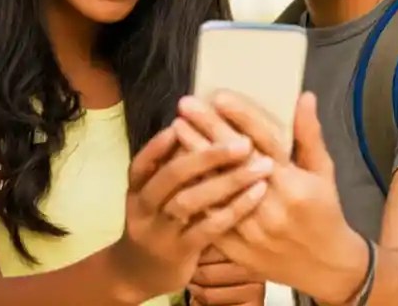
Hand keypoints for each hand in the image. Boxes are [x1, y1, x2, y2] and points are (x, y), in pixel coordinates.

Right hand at [107, 125, 273, 303]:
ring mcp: (160, 232)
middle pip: (170, 176)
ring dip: (227, 180)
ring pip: (190, 201)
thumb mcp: (153, 196)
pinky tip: (256, 194)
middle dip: (206, 156)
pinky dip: (234, 209)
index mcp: (137, 189)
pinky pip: (208, 228)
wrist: (139, 275)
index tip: (182, 122)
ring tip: (260, 165)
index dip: (160, 144)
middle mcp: (144, 208)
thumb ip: (171, 169)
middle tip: (243, 142)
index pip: (143, 162)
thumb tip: (199, 129)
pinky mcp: (180, 252)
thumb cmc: (157, 224)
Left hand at [176, 92, 368, 305]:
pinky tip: (175, 172)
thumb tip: (304, 96)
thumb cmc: (324, 213)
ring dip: (194, 157)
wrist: (325, 267)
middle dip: (208, 129)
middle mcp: (271, 205)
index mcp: (293, 184)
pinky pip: (210, 218)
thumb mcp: (323, 173)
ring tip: (175, 130)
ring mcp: (251, 229)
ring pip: (217, 189)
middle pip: (234, 162)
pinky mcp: (237, 248)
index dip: (241, 119)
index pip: (264, 144)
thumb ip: (310, 135)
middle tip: (186, 105)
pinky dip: (194, 194)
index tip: (219, 97)